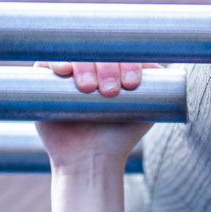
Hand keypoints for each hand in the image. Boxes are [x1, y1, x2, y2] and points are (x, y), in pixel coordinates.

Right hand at [34, 61, 162, 211]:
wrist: (89, 162)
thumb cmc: (119, 138)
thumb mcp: (146, 110)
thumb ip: (157, 86)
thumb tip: (166, 64)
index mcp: (114, 68)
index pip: (122, 52)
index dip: (128, 62)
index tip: (132, 85)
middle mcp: (91, 66)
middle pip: (98, 49)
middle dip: (107, 67)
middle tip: (110, 92)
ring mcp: (68, 72)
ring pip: (76, 52)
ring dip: (84, 65)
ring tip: (88, 89)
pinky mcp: (44, 78)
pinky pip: (48, 60)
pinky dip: (58, 61)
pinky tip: (65, 72)